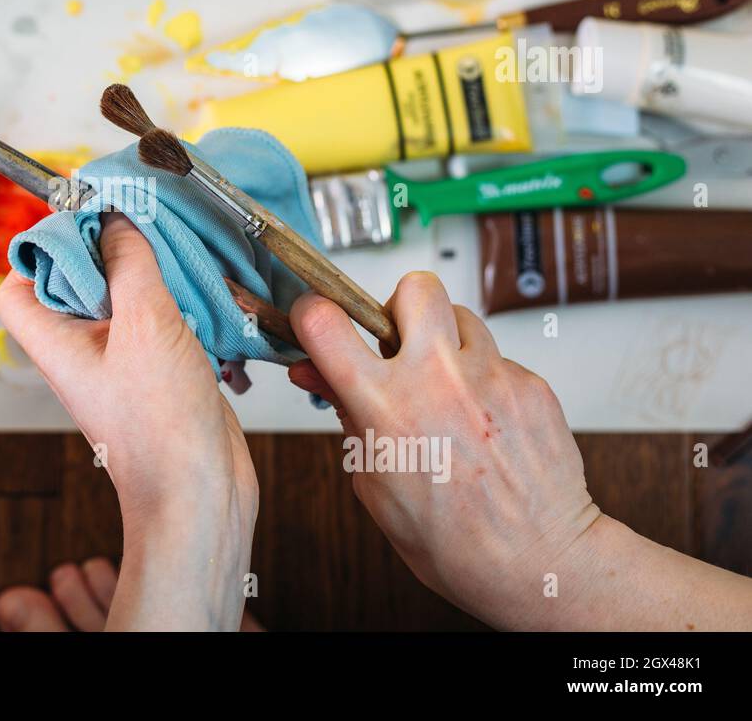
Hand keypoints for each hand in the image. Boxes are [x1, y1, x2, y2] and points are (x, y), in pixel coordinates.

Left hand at [0, 213, 256, 629]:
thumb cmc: (160, 430)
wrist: (201, 492)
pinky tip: (201, 291)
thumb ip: (128, 264)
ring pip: (121, 295)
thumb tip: (114, 221)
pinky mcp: (158, 367)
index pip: (17, 286)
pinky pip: (157, 316)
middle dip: (105, 247)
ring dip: (147, 270)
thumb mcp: (145, 326)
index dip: (38, 248)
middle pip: (73, 281)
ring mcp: (120, 360)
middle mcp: (81, 351)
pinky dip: (176, 297)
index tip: (78, 218)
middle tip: (136, 223)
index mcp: (56, 344)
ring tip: (173, 253)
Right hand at [287, 272, 600, 628]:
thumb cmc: (451, 539)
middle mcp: (439, 379)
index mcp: (385, 406)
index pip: (326, 322)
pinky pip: (497, 358)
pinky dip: (484, 380)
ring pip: (460, 317)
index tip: (317, 319)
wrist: (536, 562)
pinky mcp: (531, 384)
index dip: (314, 311)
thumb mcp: (373, 482)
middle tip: (399, 344)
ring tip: (448, 389)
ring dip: (446, 343)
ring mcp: (492, 376)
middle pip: (413, 288)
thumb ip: (347, 415)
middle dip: (399, 307)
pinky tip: (484, 422)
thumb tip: (316, 371)